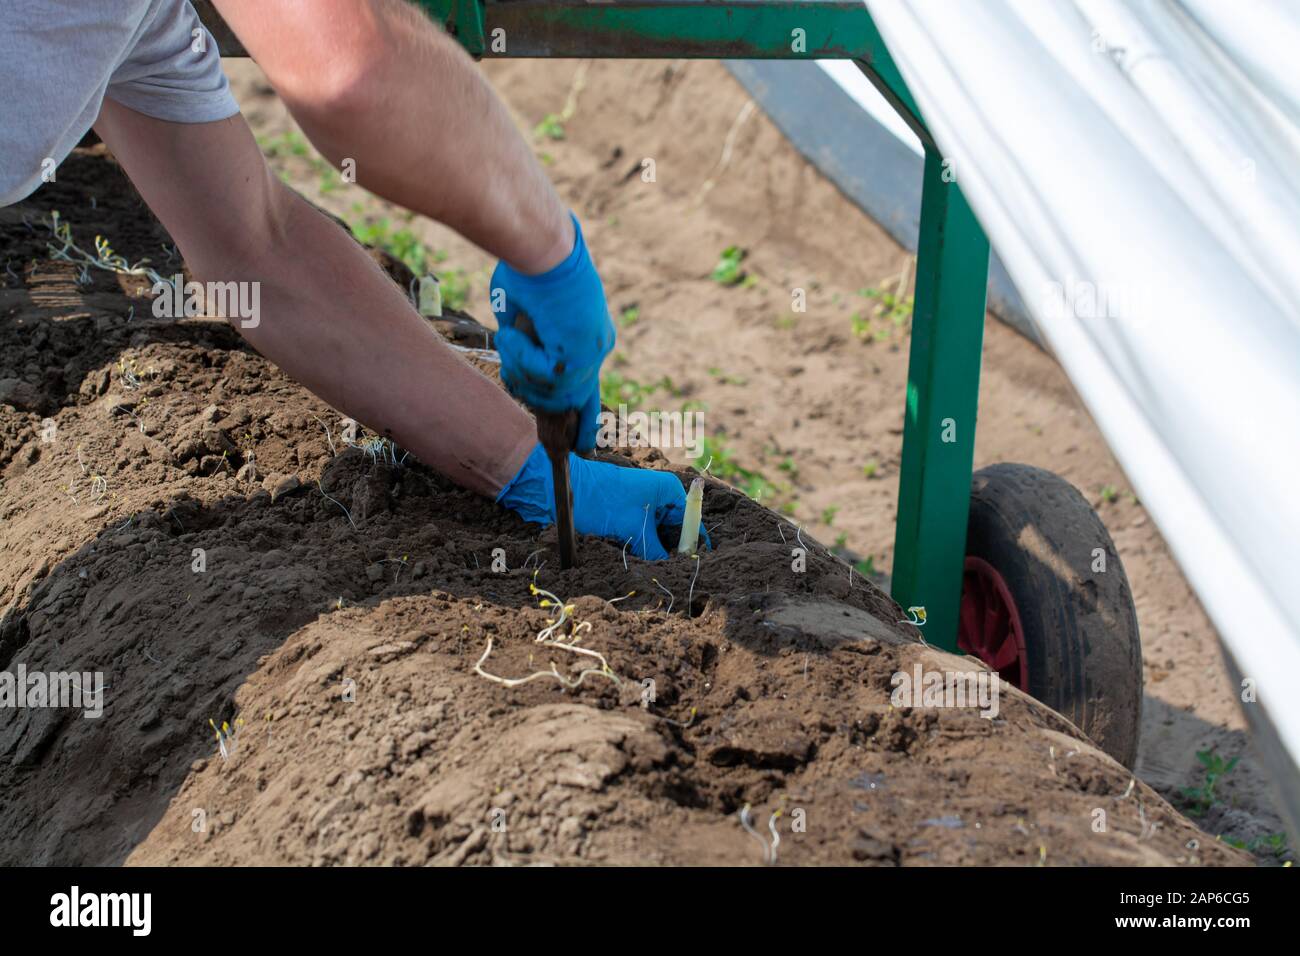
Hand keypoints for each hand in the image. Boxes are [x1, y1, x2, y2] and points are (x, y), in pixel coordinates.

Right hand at [490, 213, 613, 451]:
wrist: (539, 247)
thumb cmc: (528, 268)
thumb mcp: (526, 318)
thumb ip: (529, 348)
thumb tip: (521, 377)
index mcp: (590, 339)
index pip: (589, 391)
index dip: (583, 422)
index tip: (582, 448)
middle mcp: (597, 348)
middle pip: (564, 400)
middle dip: (530, 390)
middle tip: (509, 351)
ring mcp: (591, 353)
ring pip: (547, 390)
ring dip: (518, 364)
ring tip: (512, 329)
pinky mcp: (579, 353)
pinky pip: (541, 375)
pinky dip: (519, 354)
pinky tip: (517, 328)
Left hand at [497, 444, 707, 559]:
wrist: (564, 491)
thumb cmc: (602, 502)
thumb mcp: (633, 530)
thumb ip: (656, 551)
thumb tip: (671, 570)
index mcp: (669, 490)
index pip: (691, 521)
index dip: (693, 545)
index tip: (695, 567)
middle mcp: (660, 495)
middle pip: (676, 529)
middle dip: (673, 551)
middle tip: (673, 574)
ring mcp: (644, 505)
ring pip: (658, 535)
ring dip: (655, 552)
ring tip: (655, 569)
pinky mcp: (630, 515)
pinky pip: (643, 535)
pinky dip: (642, 547)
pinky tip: (638, 559)